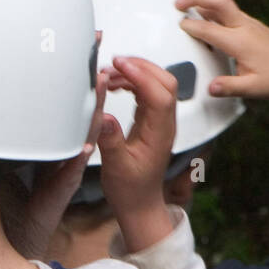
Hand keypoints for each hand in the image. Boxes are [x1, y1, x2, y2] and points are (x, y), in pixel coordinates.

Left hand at [17, 64, 110, 256]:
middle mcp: (70, 149)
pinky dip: (80, 156)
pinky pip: (74, 168)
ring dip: (95, 110)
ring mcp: (70, 167)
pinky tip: (87, 144)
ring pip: (88, 133)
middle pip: (87, 111)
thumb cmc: (26, 192)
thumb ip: (16, 130)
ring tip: (101, 85)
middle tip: (98, 56)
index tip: (86, 49)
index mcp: (61, 139)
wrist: (26, 227)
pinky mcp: (64, 187)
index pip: (74, 103)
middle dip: (95, 83)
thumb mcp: (19, 152)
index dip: (81, 77)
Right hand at [98, 56, 176, 250]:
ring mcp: (160, 122)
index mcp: (160, 134)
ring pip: (157, 85)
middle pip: (165, 82)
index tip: (119, 65)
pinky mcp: (151, 122)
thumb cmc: (130, 190)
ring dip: (136, 73)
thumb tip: (103, 115)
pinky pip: (148, 94)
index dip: (141, 75)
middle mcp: (165, 124)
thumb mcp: (116, 167)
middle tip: (114, 63)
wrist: (140, 205)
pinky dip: (133, 83)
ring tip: (109, 75)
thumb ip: (110, 140)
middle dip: (141, 66)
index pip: (159, 94)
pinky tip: (114, 86)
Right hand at [177, 0, 268, 145]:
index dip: (190, 26)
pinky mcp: (255, 26)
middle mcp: (246, 28)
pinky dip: (214, 9)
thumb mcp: (252, 89)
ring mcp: (252, 24)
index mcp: (241, 42)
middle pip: (218, 1)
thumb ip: (228, 88)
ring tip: (186, 5)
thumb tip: (210, 88)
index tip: (178, 26)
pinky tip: (208, 17)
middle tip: (177, 3)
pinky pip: (230, 11)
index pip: (208, 29)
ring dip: (204, 0)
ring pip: (224, 4)